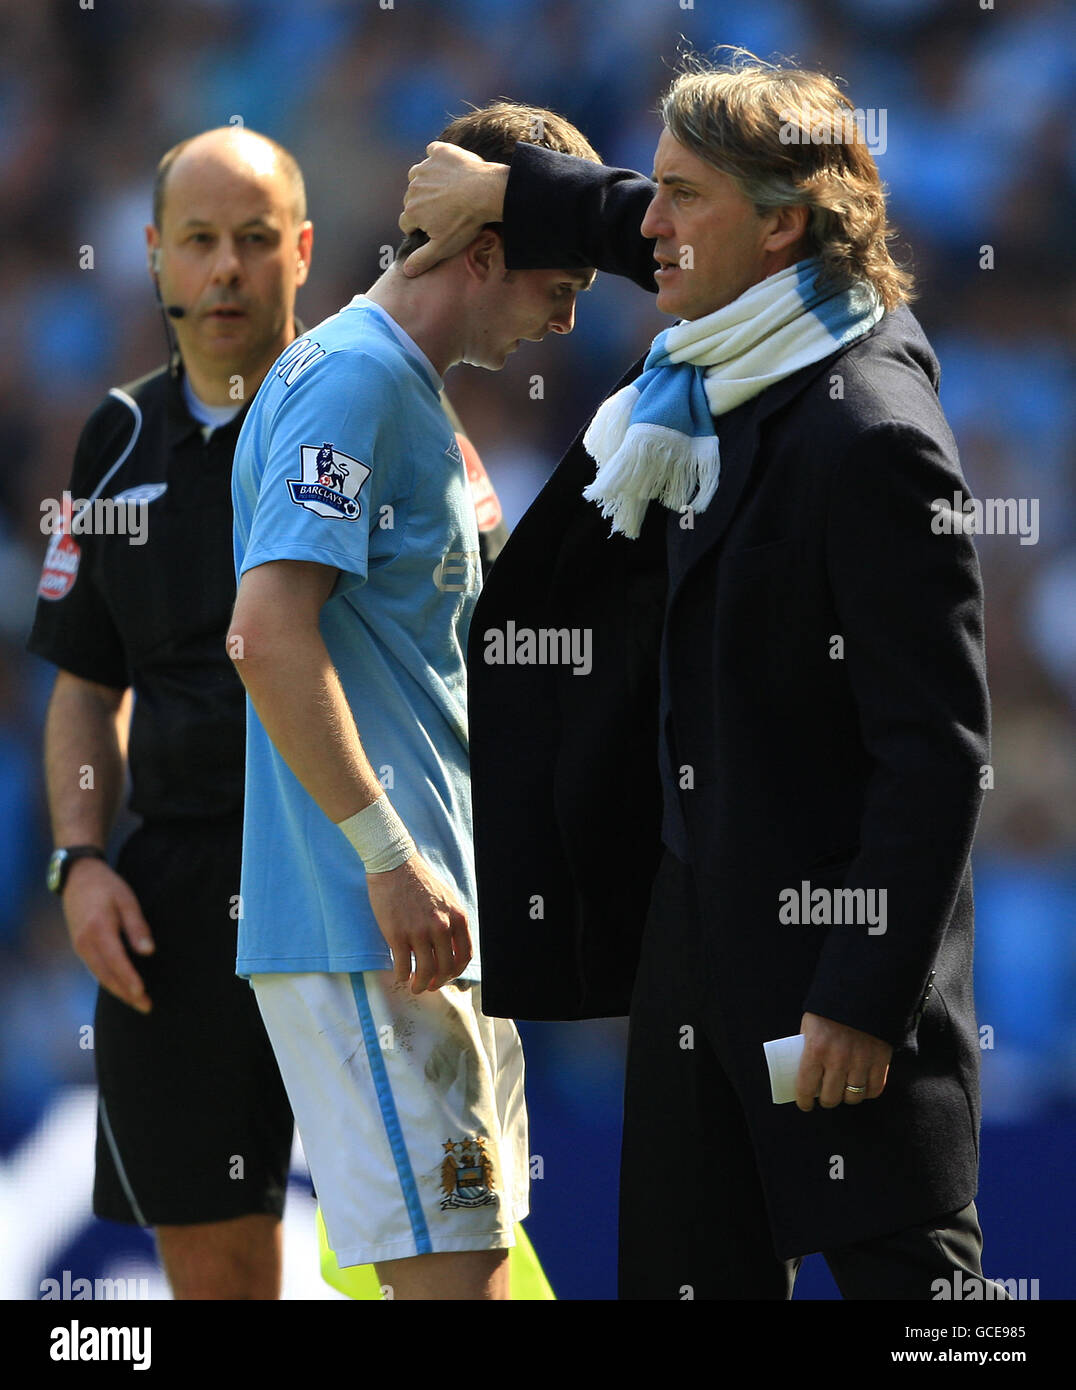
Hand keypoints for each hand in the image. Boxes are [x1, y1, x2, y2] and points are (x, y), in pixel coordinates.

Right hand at [62, 857, 153, 1012]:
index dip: (129, 979)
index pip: (115, 961)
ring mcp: (80, 946)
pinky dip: (109, 980)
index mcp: (98, 929)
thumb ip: (137, 926)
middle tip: (146, 1007)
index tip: (142, 993)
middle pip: (106, 975)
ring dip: (118, 991)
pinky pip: (95, 969)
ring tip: (138, 1002)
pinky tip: (122, 988)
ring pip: (100, 975)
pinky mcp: (80, 946)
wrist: (78, 878)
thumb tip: (148, 952)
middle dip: (126, 993)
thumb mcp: (127, 900)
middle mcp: (85, 942)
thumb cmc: (107, 886)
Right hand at [366, 851, 471, 992]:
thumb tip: (451, 948)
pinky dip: (402, 976)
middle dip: (438, 982)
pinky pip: (403, 966)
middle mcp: (441, 927)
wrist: (395, 865)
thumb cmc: (419, 881)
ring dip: (420, 984)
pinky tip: (401, 975)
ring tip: (415, 986)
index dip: (456, 972)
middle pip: (446, 968)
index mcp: (457, 918)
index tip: (446, 976)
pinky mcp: (397, 935)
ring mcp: (419, 932)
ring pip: (425, 972)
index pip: (464, 956)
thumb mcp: (447, 899)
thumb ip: (452, 922)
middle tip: (430, 984)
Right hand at [398, 142, 508, 276]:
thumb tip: (405, 271)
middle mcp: (413, 187)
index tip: (431, 229)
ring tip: (445, 190)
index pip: (406, 222)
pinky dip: (437, 158)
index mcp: (412, 210)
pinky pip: (432, 152)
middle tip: (443, 211)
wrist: (486, 192)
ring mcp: (426, 167)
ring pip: (418, 175)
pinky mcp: (440, 152)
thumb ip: (423, 259)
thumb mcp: (444, 247)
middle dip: (422, 205)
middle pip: (411, 198)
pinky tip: (448, 168)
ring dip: (427, 182)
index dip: (417, 228)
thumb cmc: (465, 222)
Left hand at [795, 1011, 891, 1110]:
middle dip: (826, 1101)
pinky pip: (874, 1089)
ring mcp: (861, 1061)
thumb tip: (805, 1074)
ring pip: (853, 1097)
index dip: (804, 1101)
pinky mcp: (880, 1060)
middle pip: (831, 1098)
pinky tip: (861, 1088)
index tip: (805, 1104)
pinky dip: (867, 1092)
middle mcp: (838, 1059)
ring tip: (843, 1092)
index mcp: (816, 1049)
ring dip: (846, 1097)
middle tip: (825, 1097)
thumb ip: (808, 1049)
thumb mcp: (810, 1026)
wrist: (862, 990)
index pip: (806, 1087)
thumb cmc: (830, 1009)